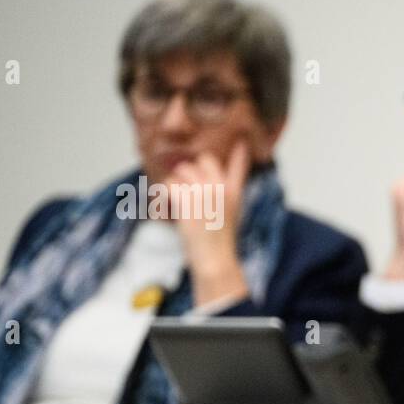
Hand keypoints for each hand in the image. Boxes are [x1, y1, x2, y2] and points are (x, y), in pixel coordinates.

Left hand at [167, 141, 249, 305]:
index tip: (236, 145)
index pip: (237, 163)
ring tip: (177, 200)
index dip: (233, 154)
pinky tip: (168, 204)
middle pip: (200, 160)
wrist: (214, 258)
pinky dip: (164, 193)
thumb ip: (235, 180)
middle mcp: (219, 187)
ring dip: (175, 182)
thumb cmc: (222, 237)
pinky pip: (169, 184)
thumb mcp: (235, 208)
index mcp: (233, 190)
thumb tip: (238, 155)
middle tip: (187, 190)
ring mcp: (202, 193)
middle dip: (190, 171)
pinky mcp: (186, 201)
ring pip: (181, 170)